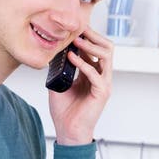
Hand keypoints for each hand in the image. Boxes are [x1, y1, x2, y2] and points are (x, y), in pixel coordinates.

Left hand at [49, 26, 112, 145]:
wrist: (68, 131)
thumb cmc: (64, 111)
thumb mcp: (59, 83)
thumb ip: (59, 68)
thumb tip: (52, 51)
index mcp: (92, 73)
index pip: (95, 48)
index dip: (87, 36)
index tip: (74, 27)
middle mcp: (101, 76)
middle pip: (107, 47)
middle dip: (93, 36)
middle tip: (79, 29)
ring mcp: (104, 84)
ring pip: (106, 56)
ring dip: (90, 46)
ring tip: (76, 41)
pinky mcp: (102, 92)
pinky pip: (96, 74)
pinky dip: (84, 64)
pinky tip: (72, 58)